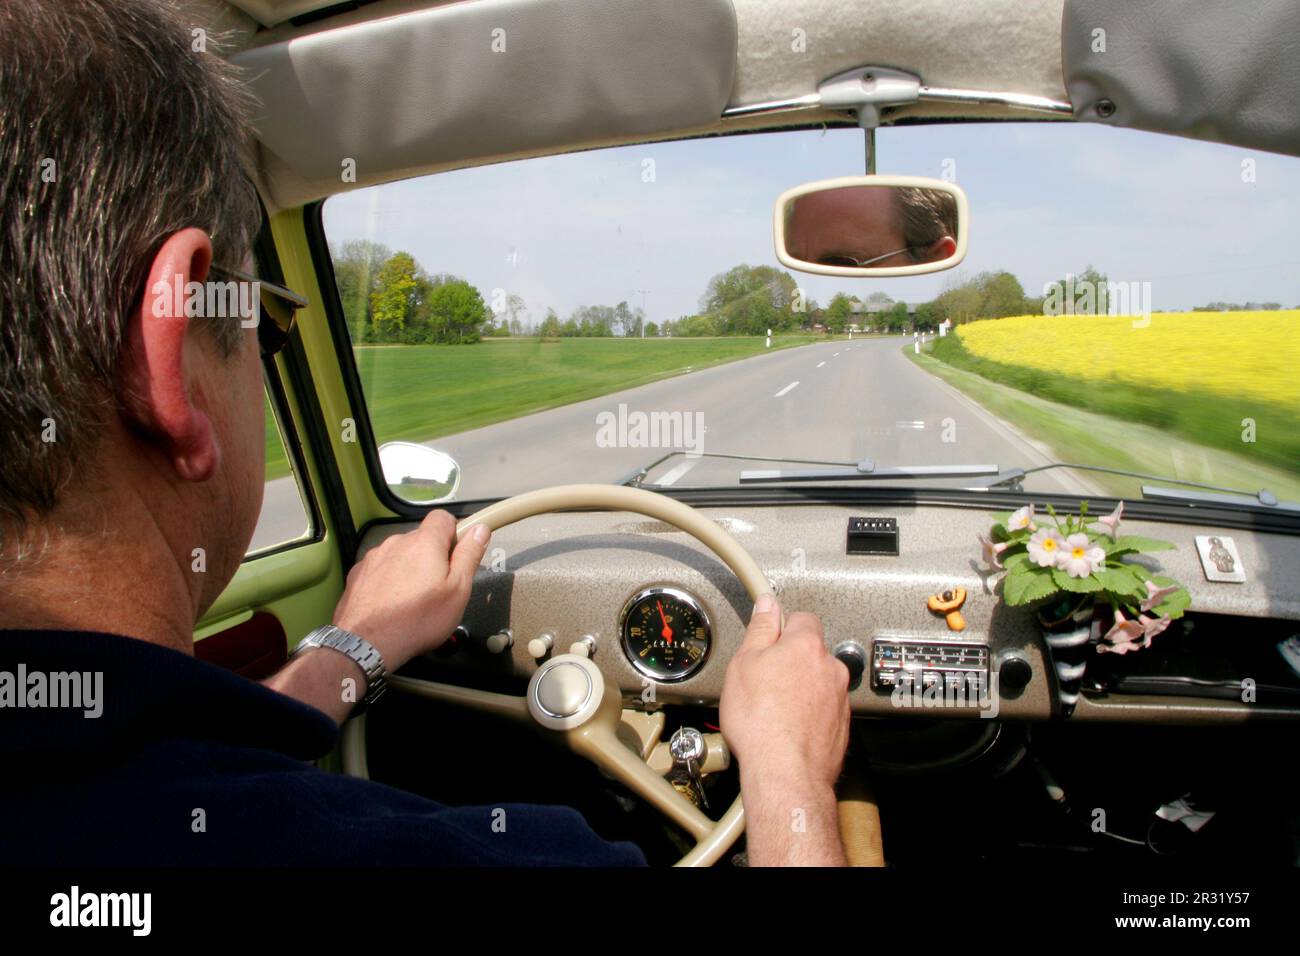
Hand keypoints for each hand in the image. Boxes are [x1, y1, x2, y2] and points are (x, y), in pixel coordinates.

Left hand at [332, 510, 489, 670]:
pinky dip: (388, 580)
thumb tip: (479, 530)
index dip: (454, 534)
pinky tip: (392, 603)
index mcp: (424, 543)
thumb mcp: (458, 590)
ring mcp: (374, 557)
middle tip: (438, 586)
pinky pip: (380, 569)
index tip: (457, 555)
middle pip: (421, 539)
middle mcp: (397, 543)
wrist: (368, 643)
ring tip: (412, 599)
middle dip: (431, 556)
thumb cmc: (417, 619)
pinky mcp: (358, 574)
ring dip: (408, 568)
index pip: (443, 518)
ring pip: (400, 555)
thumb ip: (469, 555)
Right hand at [719, 595, 849, 789]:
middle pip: (811, 652)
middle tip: (765, 679)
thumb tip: (767, 606)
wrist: (785, 773)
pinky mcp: (842, 725)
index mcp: (807, 645)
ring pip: (819, 682)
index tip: (768, 638)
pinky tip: (788, 727)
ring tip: (775, 708)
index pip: (801, 618)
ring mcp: (840, 698)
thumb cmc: (761, 722)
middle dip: (791, 661)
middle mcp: (830, 667)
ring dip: (802, 688)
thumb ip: (760, 629)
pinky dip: (810, 713)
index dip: (782, 628)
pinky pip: (824, 709)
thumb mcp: (744, 664)